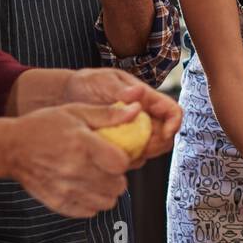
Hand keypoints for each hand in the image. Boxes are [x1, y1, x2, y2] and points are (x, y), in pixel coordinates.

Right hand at [5, 103, 134, 216]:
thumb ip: (108, 114)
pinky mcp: (58, 202)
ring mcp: (66, 189)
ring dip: (108, 192)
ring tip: (99, 178)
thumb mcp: (76, 111)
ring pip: (107, 202)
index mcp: (82, 145)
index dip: (124, 159)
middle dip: (118, 176)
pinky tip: (86, 188)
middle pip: (118, 185)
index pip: (121, 164)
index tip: (117, 154)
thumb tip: (136, 110)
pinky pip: (89, 212)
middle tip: (108, 167)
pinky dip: (92, 203)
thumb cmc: (43, 127)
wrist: (11, 148)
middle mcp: (75, 170)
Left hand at [61, 67, 182, 166]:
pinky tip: (111, 157)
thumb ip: (120, 89)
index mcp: (148, 99)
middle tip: (141, 148)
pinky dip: (127, 161)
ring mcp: (134, 132)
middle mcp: (146, 117)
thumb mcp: (104, 81)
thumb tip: (139, 93)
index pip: (173, 111)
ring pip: (151, 150)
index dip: (175, 123)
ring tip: (122, 152)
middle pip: (166, 136)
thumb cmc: (89, 82)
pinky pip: (133, 157)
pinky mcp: (122, 145)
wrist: (68, 96)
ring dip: (143, 155)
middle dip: (158, 145)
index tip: (166, 133)